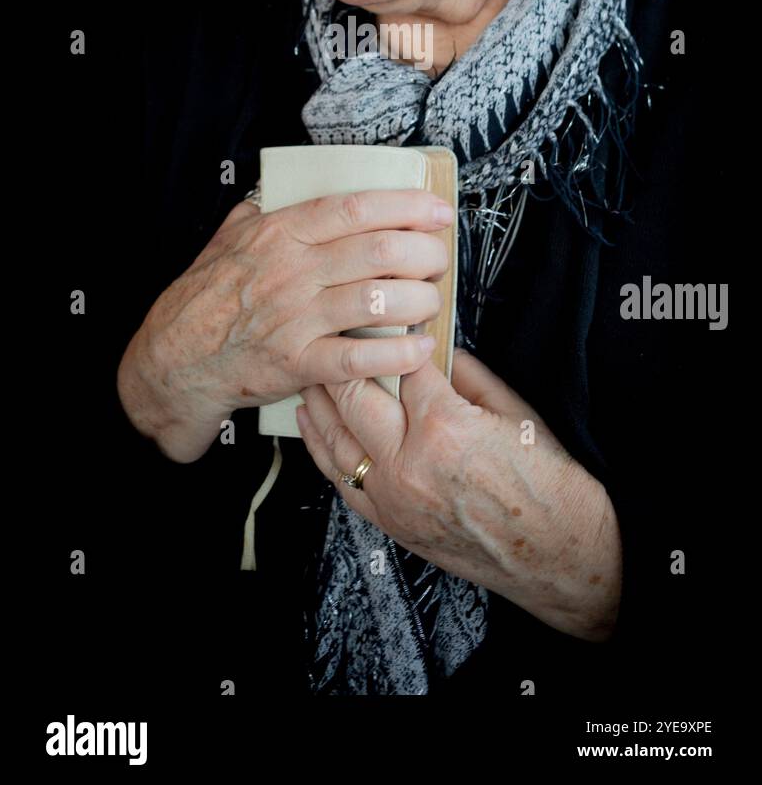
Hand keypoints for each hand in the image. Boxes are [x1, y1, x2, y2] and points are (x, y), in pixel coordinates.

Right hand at [117, 189, 450, 459]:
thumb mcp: (230, 236)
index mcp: (280, 233)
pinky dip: (397, 356)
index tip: (438, 211)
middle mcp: (291, 271)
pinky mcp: (297, 364)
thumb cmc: (207, 295)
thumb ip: (267, 211)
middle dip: (424, 253)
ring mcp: (295, 319)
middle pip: (377, 252)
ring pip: (376, 302)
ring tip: (432, 300)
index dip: (406, 207)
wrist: (174, 356)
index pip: (355, 208)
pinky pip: (358, 360)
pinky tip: (419, 349)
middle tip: (440, 258)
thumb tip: (294, 188)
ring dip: (419, 300)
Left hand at [297, 347, 622, 641]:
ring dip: (321, 400)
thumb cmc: (548, 487)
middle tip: (340, 333)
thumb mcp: (516, 412)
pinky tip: (316, 424)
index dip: (398, 336)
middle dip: (345, 359)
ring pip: (336, 439)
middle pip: (355, 396)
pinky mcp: (391, 524)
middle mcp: (409, 464)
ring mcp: (394, 499)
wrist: (560, 555)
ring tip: (313, 370)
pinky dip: (323, 448)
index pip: (403, 365)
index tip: (393, 319)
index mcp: (444, 427)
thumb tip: (440, 350)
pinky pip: (342, 481)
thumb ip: (470, 375)